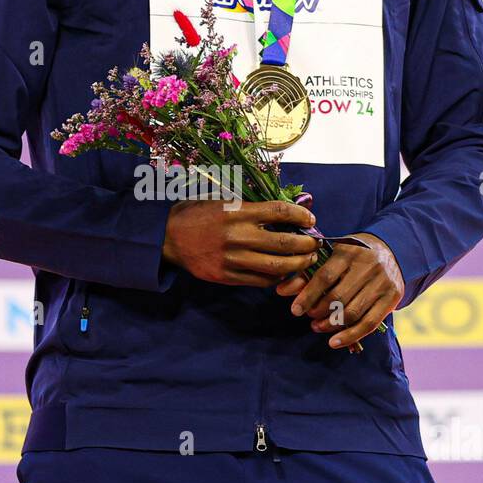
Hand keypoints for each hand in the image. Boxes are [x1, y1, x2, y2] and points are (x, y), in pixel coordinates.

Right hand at [162, 199, 319, 286]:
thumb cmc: (199, 215)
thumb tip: (288, 211)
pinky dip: (276, 277)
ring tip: (305, 260)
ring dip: (297, 264)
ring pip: (276, 266)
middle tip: (314, 243)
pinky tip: (282, 272)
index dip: (301, 215)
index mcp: (238, 212)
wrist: (168, 236)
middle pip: (284, 242)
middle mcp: (237, 236)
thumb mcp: (224, 202)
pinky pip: (260, 280)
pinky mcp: (226, 276)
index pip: (280, 211)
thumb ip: (254, 207)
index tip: (311, 219)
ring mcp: (232, 259)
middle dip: (306, 244)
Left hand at [275, 232, 404, 349]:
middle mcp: (368, 265)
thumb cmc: (354, 254)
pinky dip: (350, 336)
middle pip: (338, 297)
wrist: (393, 249)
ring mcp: (382, 282)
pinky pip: (369, 323)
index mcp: (348, 251)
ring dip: (331, 325)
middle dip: (319, 311)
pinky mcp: (392, 297)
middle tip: (309, 316)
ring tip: (318, 326)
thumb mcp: (332, 255)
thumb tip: (281, 290)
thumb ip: (307, 273)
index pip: (325, 276)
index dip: (308, 295)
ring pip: (352, 312)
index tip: (295, 310)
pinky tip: (334, 342)